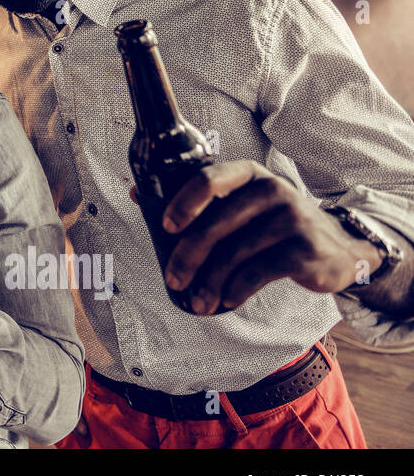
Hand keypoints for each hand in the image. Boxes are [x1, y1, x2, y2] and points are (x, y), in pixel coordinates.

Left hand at [162, 160, 382, 314]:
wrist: (339, 248)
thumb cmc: (275, 225)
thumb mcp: (244, 204)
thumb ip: (201, 201)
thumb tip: (137, 193)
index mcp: (249, 174)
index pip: (209, 178)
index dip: (183, 203)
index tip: (166, 227)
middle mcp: (272, 189)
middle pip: (216, 224)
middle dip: (188, 257)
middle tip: (173, 280)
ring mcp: (292, 219)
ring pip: (234, 253)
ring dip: (210, 283)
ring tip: (198, 302)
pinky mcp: (304, 250)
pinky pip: (257, 273)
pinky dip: (235, 291)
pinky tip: (226, 301)